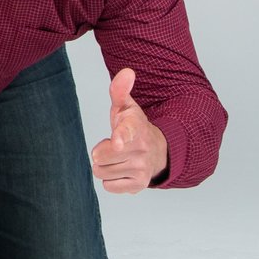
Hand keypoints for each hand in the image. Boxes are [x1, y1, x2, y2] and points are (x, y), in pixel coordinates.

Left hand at [90, 68, 167, 192]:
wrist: (158, 150)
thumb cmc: (134, 127)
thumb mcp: (127, 107)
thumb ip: (120, 90)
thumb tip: (126, 72)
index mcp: (136, 127)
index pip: (127, 132)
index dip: (121, 137)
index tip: (118, 141)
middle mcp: (141, 149)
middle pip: (100, 158)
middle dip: (100, 152)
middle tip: (112, 146)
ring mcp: (141, 169)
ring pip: (101, 173)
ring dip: (104, 166)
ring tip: (117, 158)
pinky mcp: (139, 185)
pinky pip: (109, 186)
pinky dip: (111, 180)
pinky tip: (121, 170)